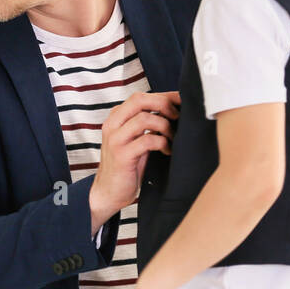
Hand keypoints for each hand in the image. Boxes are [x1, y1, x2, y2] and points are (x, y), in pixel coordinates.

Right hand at [90, 90, 179, 227]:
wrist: (108, 192)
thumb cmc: (127, 166)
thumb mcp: (135, 140)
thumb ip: (147, 124)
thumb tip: (174, 110)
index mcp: (116, 118)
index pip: (140, 97)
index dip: (163, 96)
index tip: (180, 101)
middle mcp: (113, 125)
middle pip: (139, 101)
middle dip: (163, 104)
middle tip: (177, 116)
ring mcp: (115, 140)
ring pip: (144, 119)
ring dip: (165, 126)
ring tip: (172, 137)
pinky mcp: (122, 155)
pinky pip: (146, 140)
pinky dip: (162, 143)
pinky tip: (167, 150)